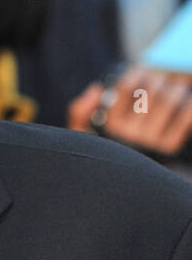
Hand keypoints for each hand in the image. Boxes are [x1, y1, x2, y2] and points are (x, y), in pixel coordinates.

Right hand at [67, 65, 191, 156]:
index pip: (124, 88)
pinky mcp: (168, 149)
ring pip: (168, 101)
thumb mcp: (79, 133)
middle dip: (156, 79)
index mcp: (108, 126)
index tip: (138, 72)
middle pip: (149, 91)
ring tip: (174, 88)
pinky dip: (188, 106)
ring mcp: (150, 142)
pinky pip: (184, 119)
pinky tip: (186, 102)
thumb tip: (96, 89)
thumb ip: (79, 111)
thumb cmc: (100, 152)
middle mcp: (128, 135)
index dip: (134, 74)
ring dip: (174, 89)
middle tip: (159, 78)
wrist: (119, 187)